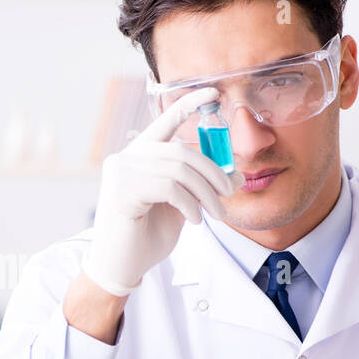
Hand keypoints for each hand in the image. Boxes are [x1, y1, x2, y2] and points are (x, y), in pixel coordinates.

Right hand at [82, 88, 243, 296]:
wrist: (121, 266)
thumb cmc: (146, 236)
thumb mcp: (183, 206)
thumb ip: (202, 187)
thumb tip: (237, 174)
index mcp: (140, 155)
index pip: (165, 121)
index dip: (188, 104)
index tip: (214, 91)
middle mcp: (126, 157)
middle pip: (181, 151)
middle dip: (213, 172)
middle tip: (230, 194)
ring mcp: (120, 171)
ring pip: (179, 169)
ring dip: (206, 193)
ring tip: (215, 214)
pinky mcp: (121, 189)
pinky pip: (169, 187)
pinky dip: (190, 204)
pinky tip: (195, 220)